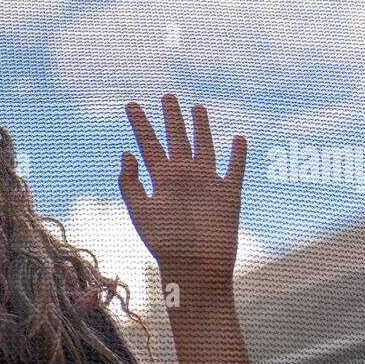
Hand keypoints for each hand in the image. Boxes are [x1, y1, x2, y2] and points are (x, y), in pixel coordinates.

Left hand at [120, 93, 246, 289]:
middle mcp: (183, 177)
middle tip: (167, 96)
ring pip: (204, 147)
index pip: (148, 145)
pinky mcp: (230, 193)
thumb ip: (131, 184)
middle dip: (171, 117)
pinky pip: (235, 169)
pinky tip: (237, 139)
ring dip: (201, 128)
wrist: (197, 267)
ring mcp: (207, 183)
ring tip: (197, 108)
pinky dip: (237, 154)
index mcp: (160, 180)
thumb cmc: (166, 244)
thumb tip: (127, 153)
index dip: (140, 124)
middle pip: (176, 139)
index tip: (130, 104)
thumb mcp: (142, 212)